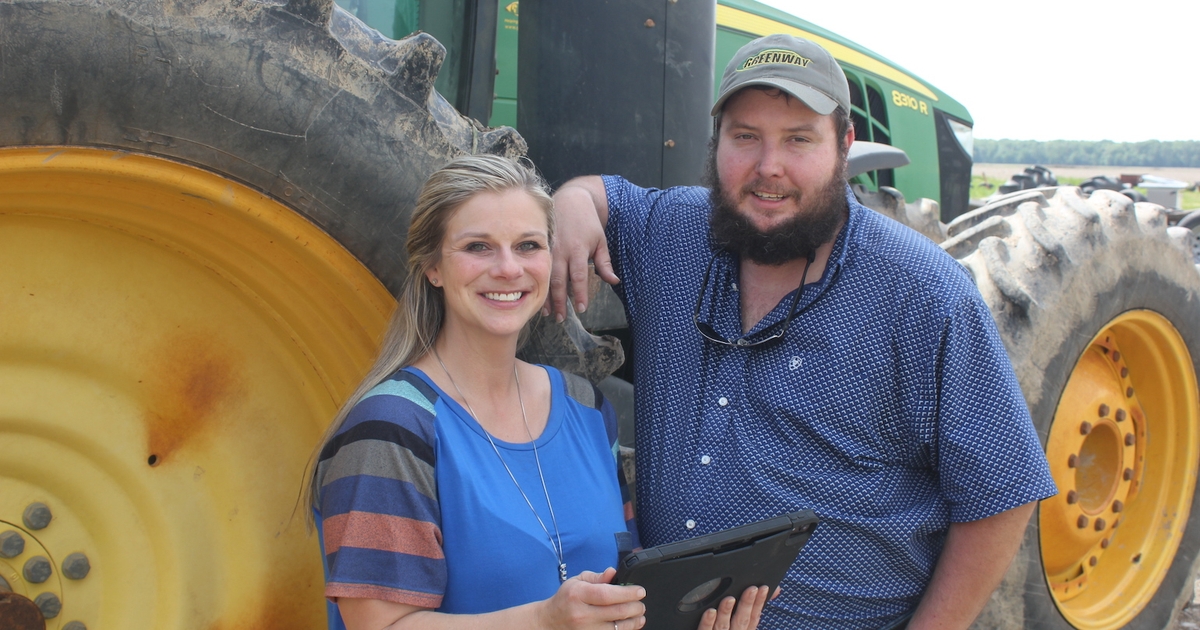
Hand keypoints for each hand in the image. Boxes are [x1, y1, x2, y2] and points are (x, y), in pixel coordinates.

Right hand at [538, 568, 645, 628]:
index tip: (640, 591)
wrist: (550, 621)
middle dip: (635, 607)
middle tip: (641, 603)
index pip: (607, 594)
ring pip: (618, 628)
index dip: (627, 593)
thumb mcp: (577, 581)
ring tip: (640, 615)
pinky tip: (630, 624)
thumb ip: (597, 577)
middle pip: (616, 612)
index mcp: (578, 595)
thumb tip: (613, 572)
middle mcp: (582, 614)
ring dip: (634, 621)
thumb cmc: (566, 599)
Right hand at [548, 178, 617, 321]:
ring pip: (546, 277)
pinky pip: (539, 269)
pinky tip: (538, 296)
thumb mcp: (600, 240)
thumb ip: (605, 263)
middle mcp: (561, 250)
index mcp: (578, 249)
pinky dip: (539, 284)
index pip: (579, 276)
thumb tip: (614, 281)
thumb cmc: (588, 222)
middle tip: (562, 319)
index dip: (580, 293)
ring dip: (547, 296)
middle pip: (560, 280)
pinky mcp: (540, 247)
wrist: (570, 199)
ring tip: (549, 314)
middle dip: (560, 301)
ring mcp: (548, 248)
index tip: (581, 309)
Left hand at [696, 585, 771, 629]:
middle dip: (747, 604)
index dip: (759, 602)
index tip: (763, 588)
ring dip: (727, 612)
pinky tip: (710, 612)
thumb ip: (753, 609)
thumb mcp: (743, 626)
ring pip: (723, 626)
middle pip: (741, 621)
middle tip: (751, 589)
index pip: (753, 617)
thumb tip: (775, 591)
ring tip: (729, 599)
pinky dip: (707, 622)